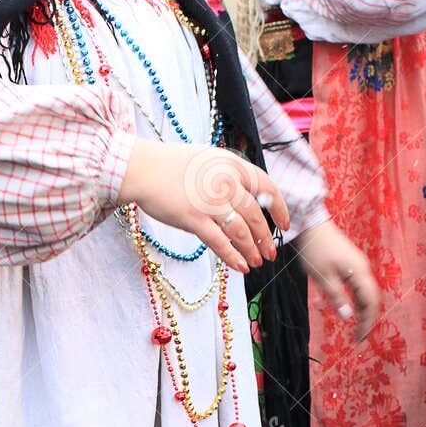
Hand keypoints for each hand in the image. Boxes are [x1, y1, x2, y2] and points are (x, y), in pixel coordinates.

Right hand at [118, 140, 288, 273]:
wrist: (141, 169)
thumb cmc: (171, 165)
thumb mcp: (208, 159)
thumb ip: (228, 174)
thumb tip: (247, 196)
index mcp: (232, 164)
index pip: (266, 187)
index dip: (279, 209)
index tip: (284, 225)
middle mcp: (225, 182)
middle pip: (255, 215)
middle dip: (266, 237)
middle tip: (270, 252)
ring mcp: (210, 201)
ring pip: (241, 231)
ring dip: (252, 250)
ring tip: (257, 262)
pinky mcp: (193, 218)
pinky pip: (219, 242)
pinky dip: (233, 257)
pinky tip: (241, 267)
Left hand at [293, 219, 379, 340]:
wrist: (311, 224)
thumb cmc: (315, 250)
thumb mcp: (322, 278)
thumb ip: (336, 297)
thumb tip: (348, 316)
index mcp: (359, 273)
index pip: (370, 302)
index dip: (367, 321)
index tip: (360, 338)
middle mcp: (362, 269)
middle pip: (370, 298)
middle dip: (365, 318)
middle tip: (358, 336)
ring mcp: (357, 265)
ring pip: (362, 292)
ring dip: (358, 309)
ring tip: (352, 325)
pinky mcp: (349, 263)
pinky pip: (353, 284)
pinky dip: (349, 297)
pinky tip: (333, 304)